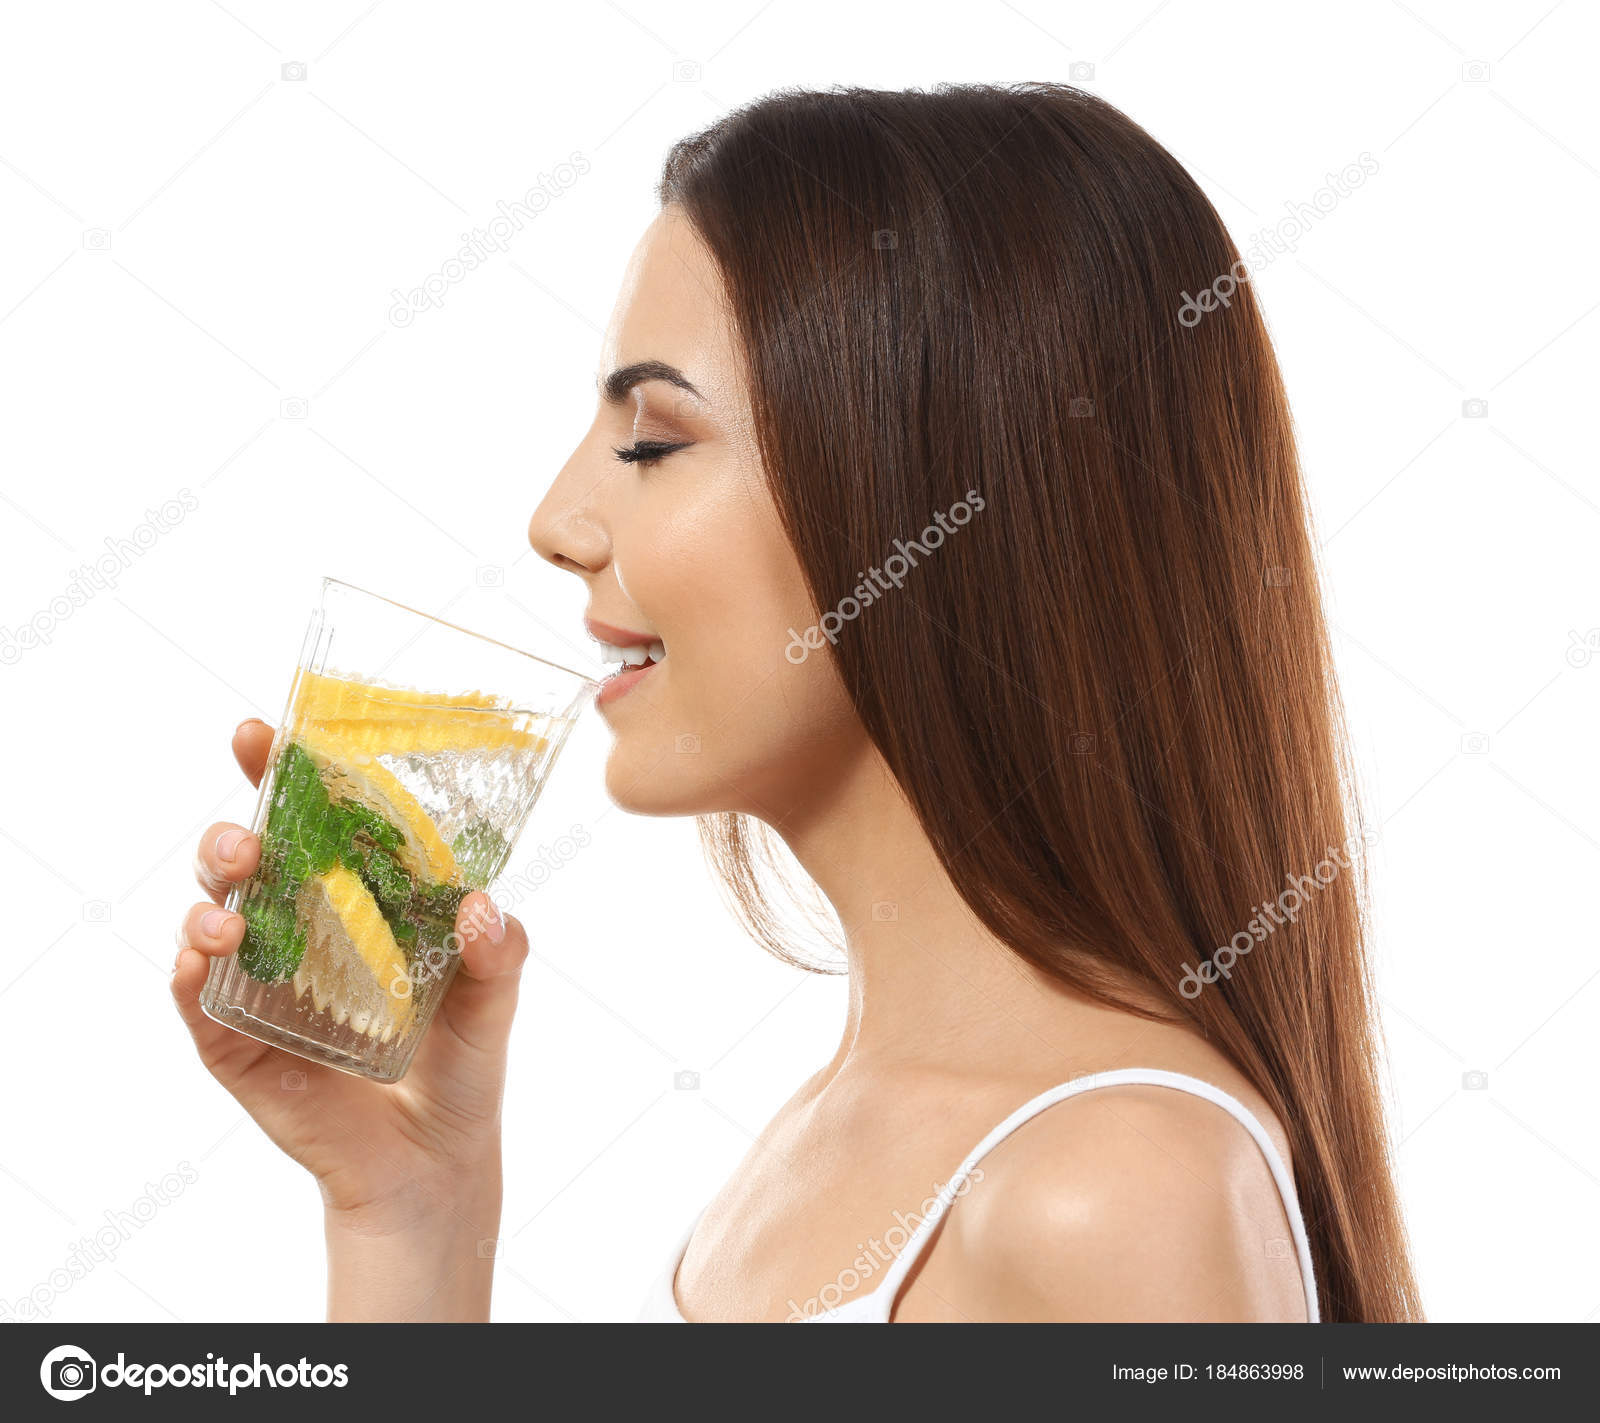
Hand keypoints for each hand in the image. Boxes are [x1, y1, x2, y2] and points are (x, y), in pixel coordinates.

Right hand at [171, 720, 531, 1313]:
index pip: (311, 816)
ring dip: (210, 898)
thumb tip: (483, 906)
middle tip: (250, 836)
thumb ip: (501, 952)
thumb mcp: (495, 997)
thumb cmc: (463, 1056)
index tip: (262, 731)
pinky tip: (206, 957)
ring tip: (232, 906)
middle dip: (233, 831)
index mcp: (357, 892)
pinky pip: (199, 998)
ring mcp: (261, 979)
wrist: (435, 1155)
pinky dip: (193, 972)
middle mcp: (300, 923)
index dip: (281, 770)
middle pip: (246, 854)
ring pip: (211, 914)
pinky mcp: (236, 1040)